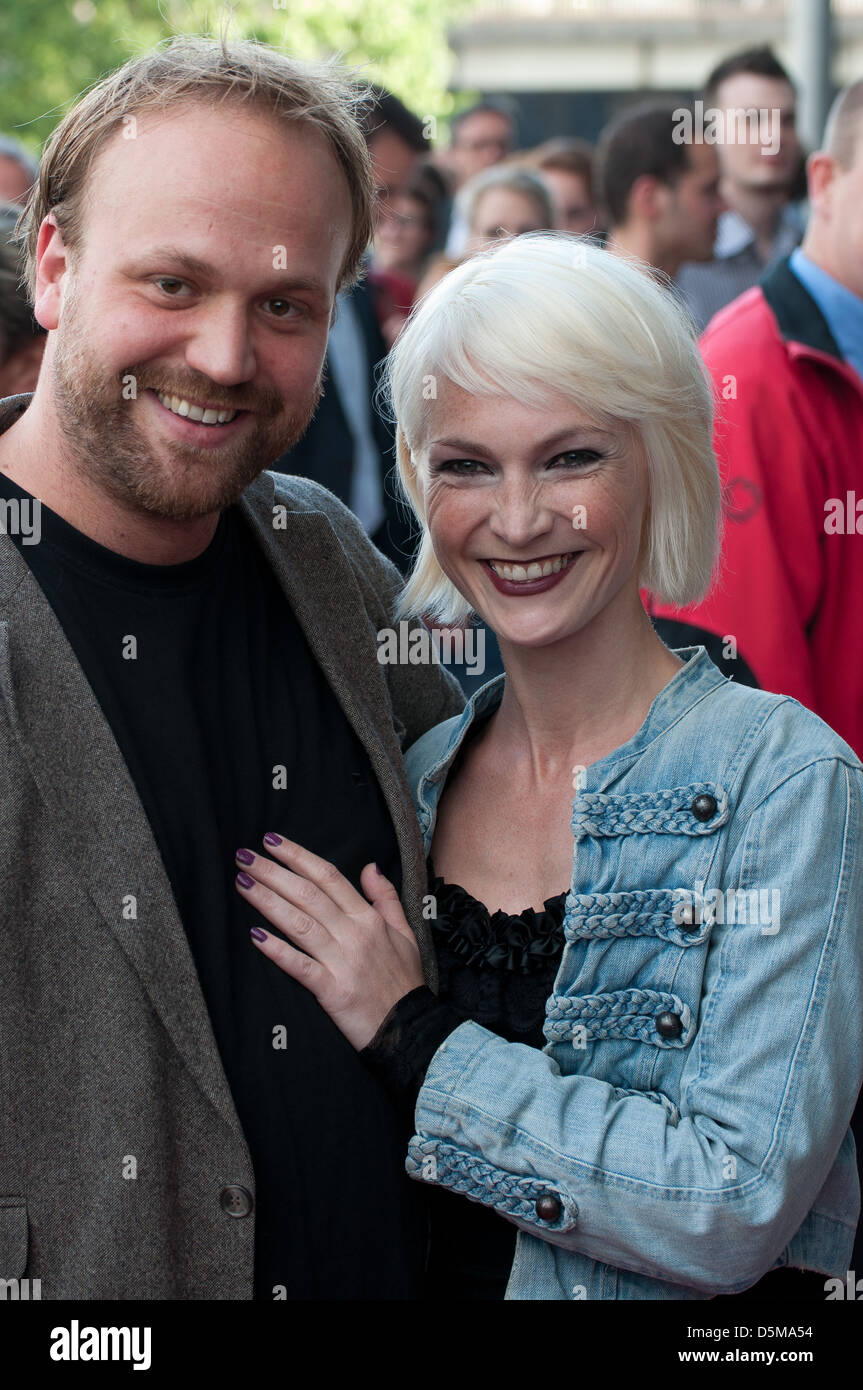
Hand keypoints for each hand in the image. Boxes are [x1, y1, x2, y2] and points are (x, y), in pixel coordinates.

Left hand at [234, 835, 424, 1049]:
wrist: (411, 1028)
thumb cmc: (405, 981)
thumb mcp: (405, 933)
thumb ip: (386, 898)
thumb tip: (370, 866)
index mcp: (368, 918)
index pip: (328, 877)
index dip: (298, 856)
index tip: (272, 841)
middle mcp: (354, 934)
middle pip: (308, 894)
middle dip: (273, 872)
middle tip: (244, 857)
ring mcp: (343, 962)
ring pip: (300, 923)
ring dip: (268, 901)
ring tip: (243, 883)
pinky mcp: (332, 991)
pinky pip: (301, 966)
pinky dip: (278, 951)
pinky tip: (255, 936)